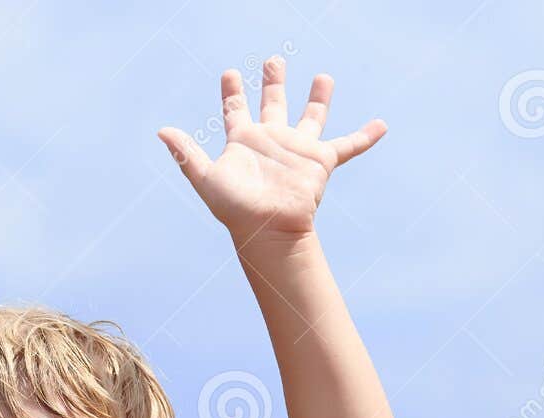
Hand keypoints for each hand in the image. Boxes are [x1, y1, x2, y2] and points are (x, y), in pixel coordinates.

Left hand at [157, 56, 384, 245]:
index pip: (236, 109)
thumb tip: (162, 131)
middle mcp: (271, 140)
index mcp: (244, 141)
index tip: (230, 73)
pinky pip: (348, 146)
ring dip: (318, 98)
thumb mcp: (205, 178)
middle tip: (274, 61)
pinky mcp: (320, 161)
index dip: (232, 90)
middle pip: (274, 103)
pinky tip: (382, 124)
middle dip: (273, 82)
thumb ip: (185, 154)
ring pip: (311, 116)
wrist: (269, 230)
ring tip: (324, 76)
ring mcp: (297, 149)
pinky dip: (365, 137)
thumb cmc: (236, 209)